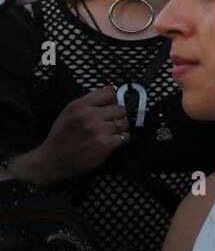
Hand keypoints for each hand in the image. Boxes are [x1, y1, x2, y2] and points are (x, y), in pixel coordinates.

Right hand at [15, 85, 129, 186]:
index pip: (109, 93)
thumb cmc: (61, 136)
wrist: (53, 160)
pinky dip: (122, 139)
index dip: (112, 100)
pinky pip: (125, 137)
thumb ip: (89, 100)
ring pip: (124, 123)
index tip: (109, 106)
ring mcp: (99, 131)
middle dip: (117, 116)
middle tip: (109, 122)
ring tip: (109, 133)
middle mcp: (89, 116)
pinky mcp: (105, 144)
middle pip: (120, 109)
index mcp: (79, 106)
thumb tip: (111, 89)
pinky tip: (112, 141)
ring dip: (120, 128)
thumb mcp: (68, 112)